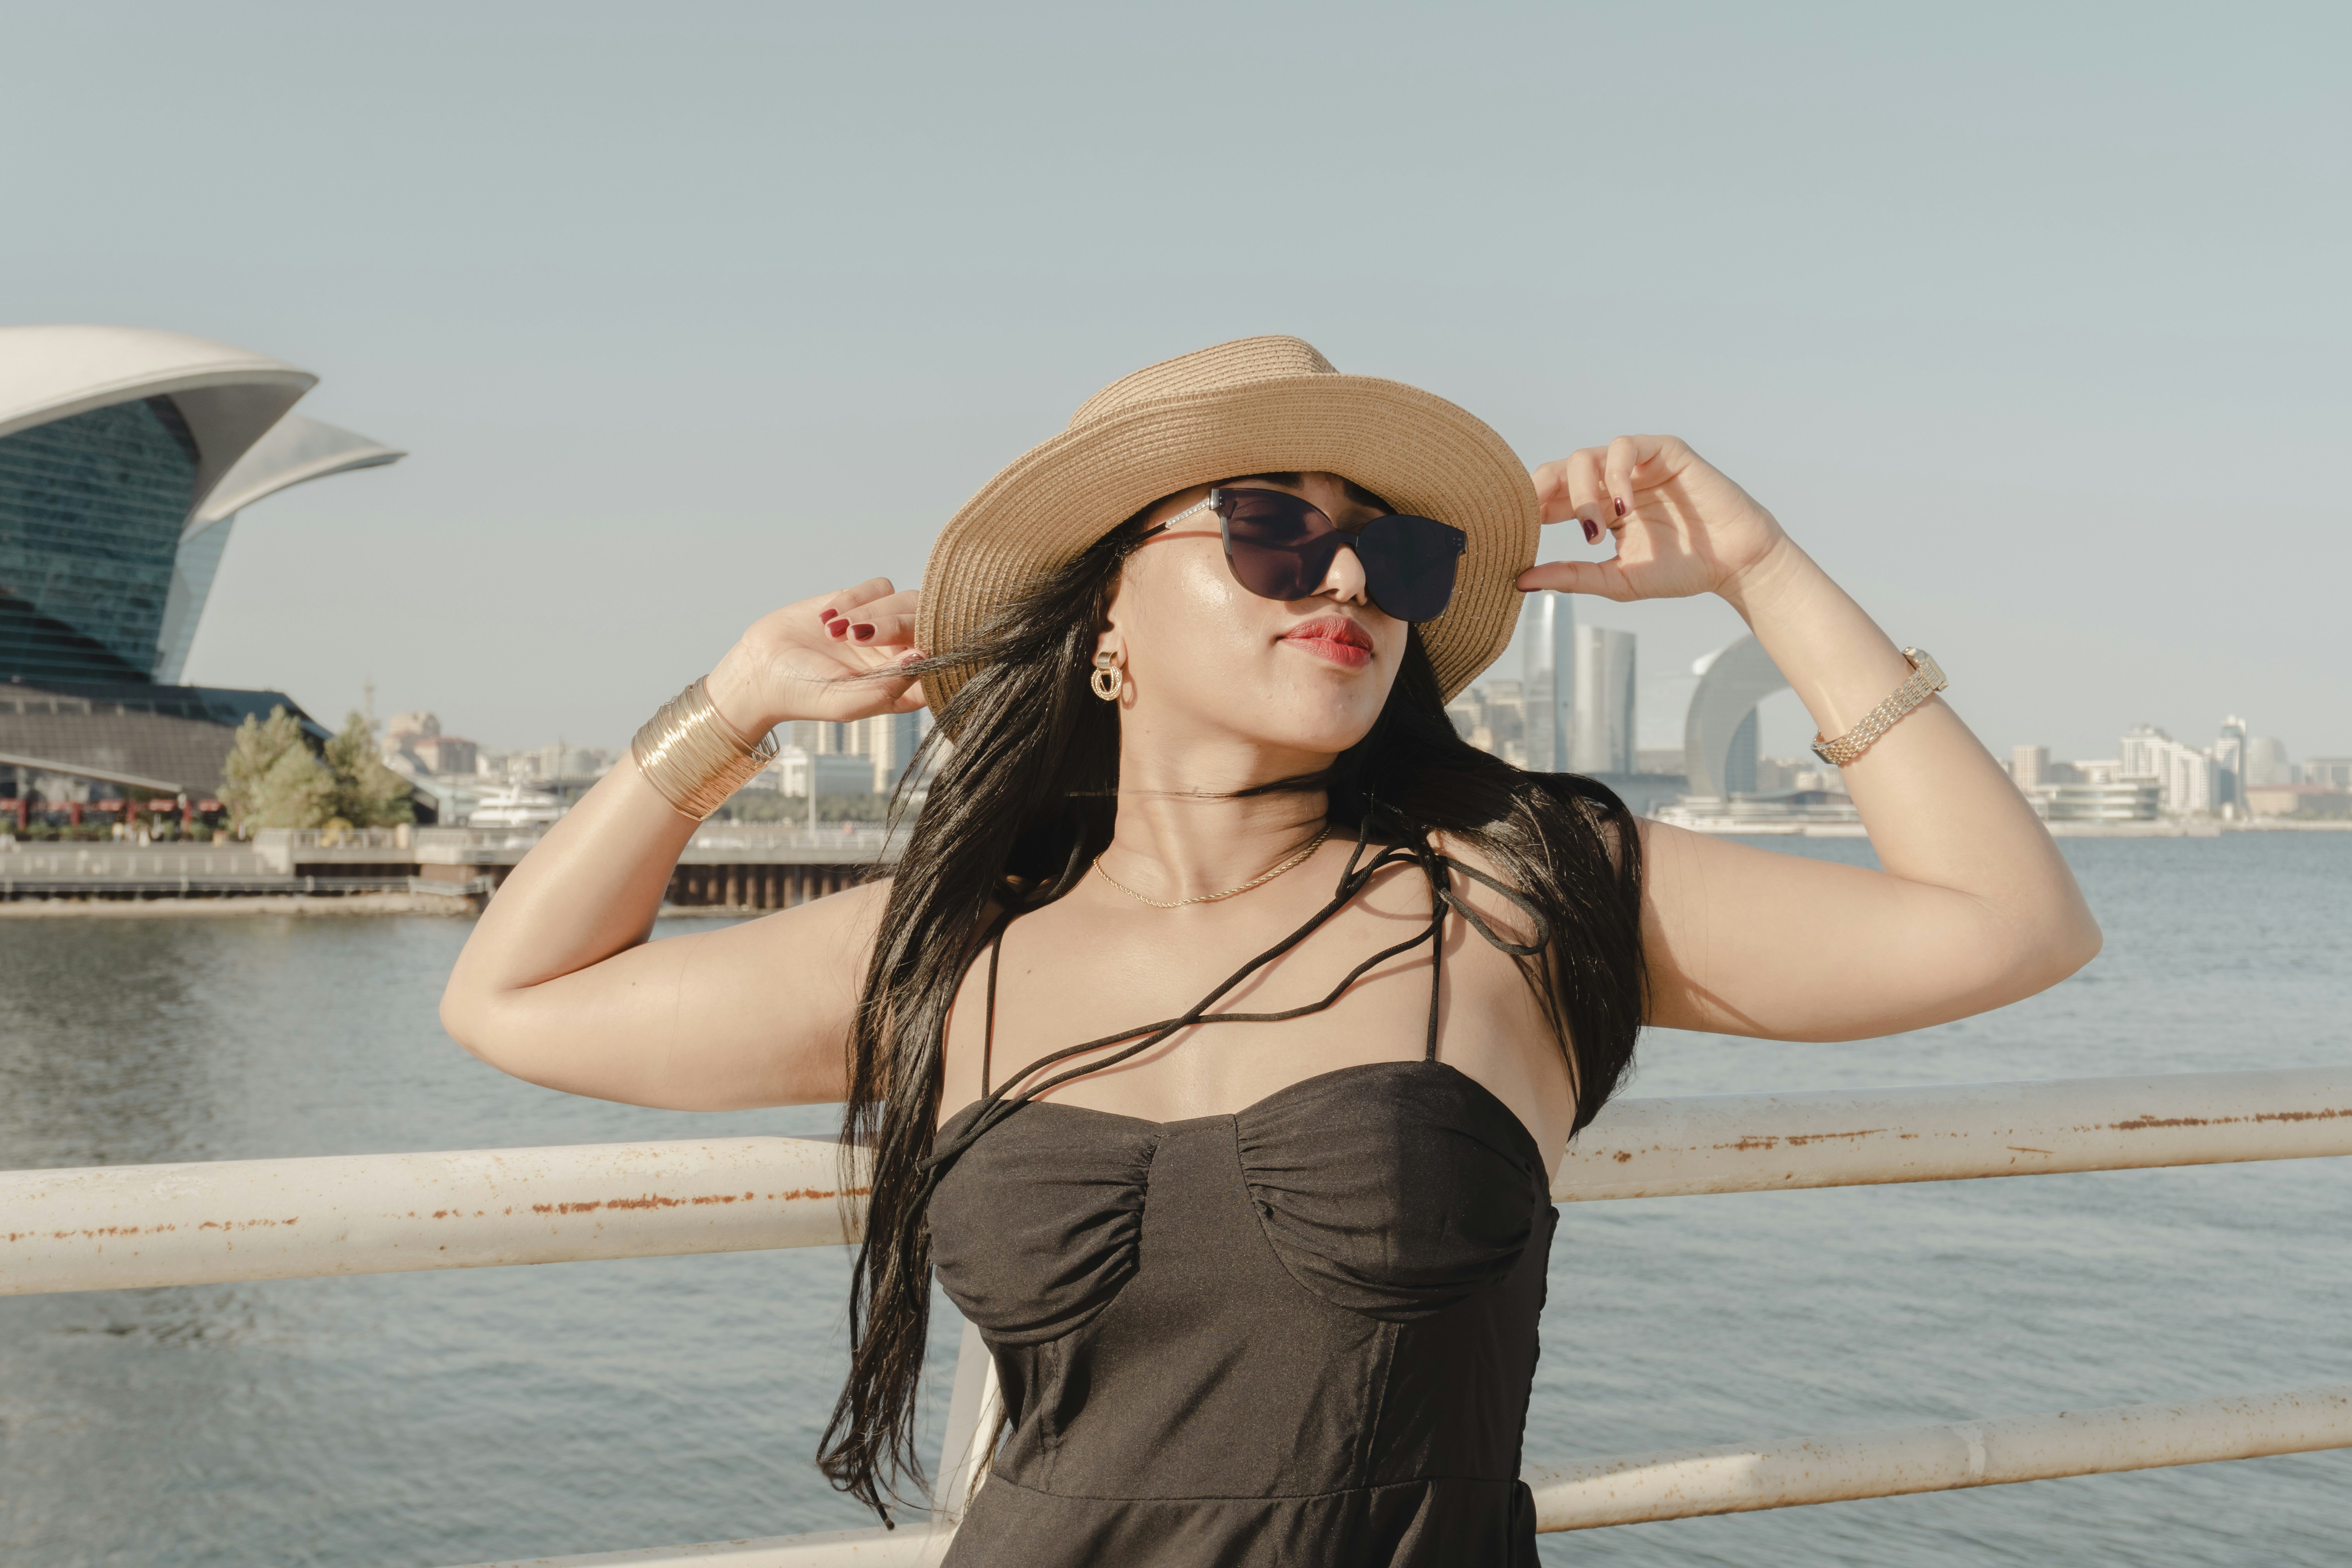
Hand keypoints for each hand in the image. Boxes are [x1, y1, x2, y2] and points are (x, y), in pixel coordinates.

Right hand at [704, 578, 925, 737]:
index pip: (943, 662)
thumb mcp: (846, 703)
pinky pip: (880, 586)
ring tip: (833, 633)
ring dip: (869, 612)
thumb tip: (924, 657)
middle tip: (854, 637)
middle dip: (893, 626)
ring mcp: (885, 626)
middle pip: (927, 624)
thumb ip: (888, 686)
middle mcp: (901, 654)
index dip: (933, 650)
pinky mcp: (863, 601)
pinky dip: (854, 598)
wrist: (761, 669)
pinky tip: (826, 619)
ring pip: (906, 600)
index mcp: (906, 686)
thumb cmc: (804, 695)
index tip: (905, 652)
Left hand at [1518, 436, 1791, 606]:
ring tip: (1595, 530)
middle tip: (1539, 522)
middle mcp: (1610, 481)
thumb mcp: (1617, 580)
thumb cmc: (1680, 570)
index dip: (1528, 509)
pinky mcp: (1663, 450)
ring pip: (1584, 457)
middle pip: (1557, 471)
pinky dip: (1615, 473)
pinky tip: (1623, 506)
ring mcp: (1635, 464)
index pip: (1548, 498)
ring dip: (1580, 493)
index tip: (1515, 532)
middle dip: (1542, 494)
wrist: (1733, 562)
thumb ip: (1572, 577)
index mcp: (1596, 508)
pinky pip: (1624, 447)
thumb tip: (1520, 581)